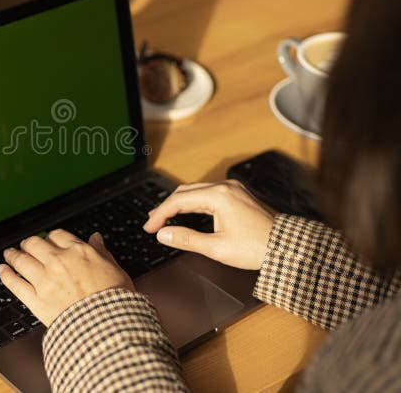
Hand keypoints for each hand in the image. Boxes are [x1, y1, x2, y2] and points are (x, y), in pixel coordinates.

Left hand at [0, 230, 134, 326]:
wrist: (107, 325)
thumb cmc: (114, 300)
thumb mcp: (115, 269)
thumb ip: (102, 252)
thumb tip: (96, 238)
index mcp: (78, 252)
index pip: (58, 236)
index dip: (51, 237)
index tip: (49, 240)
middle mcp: (58, 262)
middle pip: (35, 244)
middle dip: (29, 243)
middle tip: (26, 245)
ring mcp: (44, 280)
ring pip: (21, 260)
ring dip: (13, 255)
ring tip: (9, 254)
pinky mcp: (35, 299)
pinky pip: (15, 283)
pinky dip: (6, 275)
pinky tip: (1, 269)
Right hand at [143, 180, 274, 269]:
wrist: (287, 247)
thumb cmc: (257, 248)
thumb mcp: (217, 248)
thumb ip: (186, 239)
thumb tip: (163, 234)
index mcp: (218, 196)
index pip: (178, 201)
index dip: (160, 214)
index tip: (149, 227)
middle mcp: (225, 187)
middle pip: (185, 192)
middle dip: (166, 207)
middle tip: (153, 222)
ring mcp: (233, 189)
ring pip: (196, 191)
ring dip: (179, 204)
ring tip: (165, 217)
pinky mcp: (238, 195)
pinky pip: (208, 194)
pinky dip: (193, 202)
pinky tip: (187, 212)